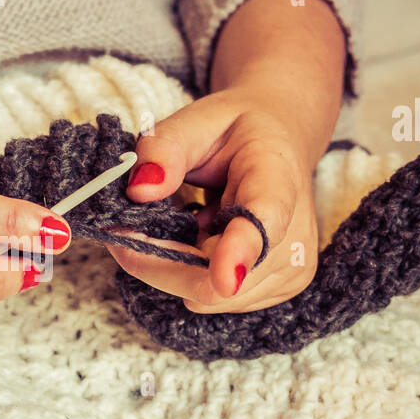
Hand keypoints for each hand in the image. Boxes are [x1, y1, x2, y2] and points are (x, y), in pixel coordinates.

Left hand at [103, 90, 319, 311]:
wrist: (278, 143)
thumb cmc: (235, 131)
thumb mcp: (195, 120)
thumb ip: (164, 149)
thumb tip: (139, 190)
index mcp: (278, 178)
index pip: (265, 220)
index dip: (240, 252)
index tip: (223, 280)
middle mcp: (295, 234)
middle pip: (215, 278)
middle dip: (158, 259)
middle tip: (124, 228)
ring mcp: (291, 268)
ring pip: (206, 296)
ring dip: (171, 267)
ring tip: (177, 222)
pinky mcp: (280, 288)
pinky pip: (213, 298)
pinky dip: (189, 275)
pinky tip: (198, 239)